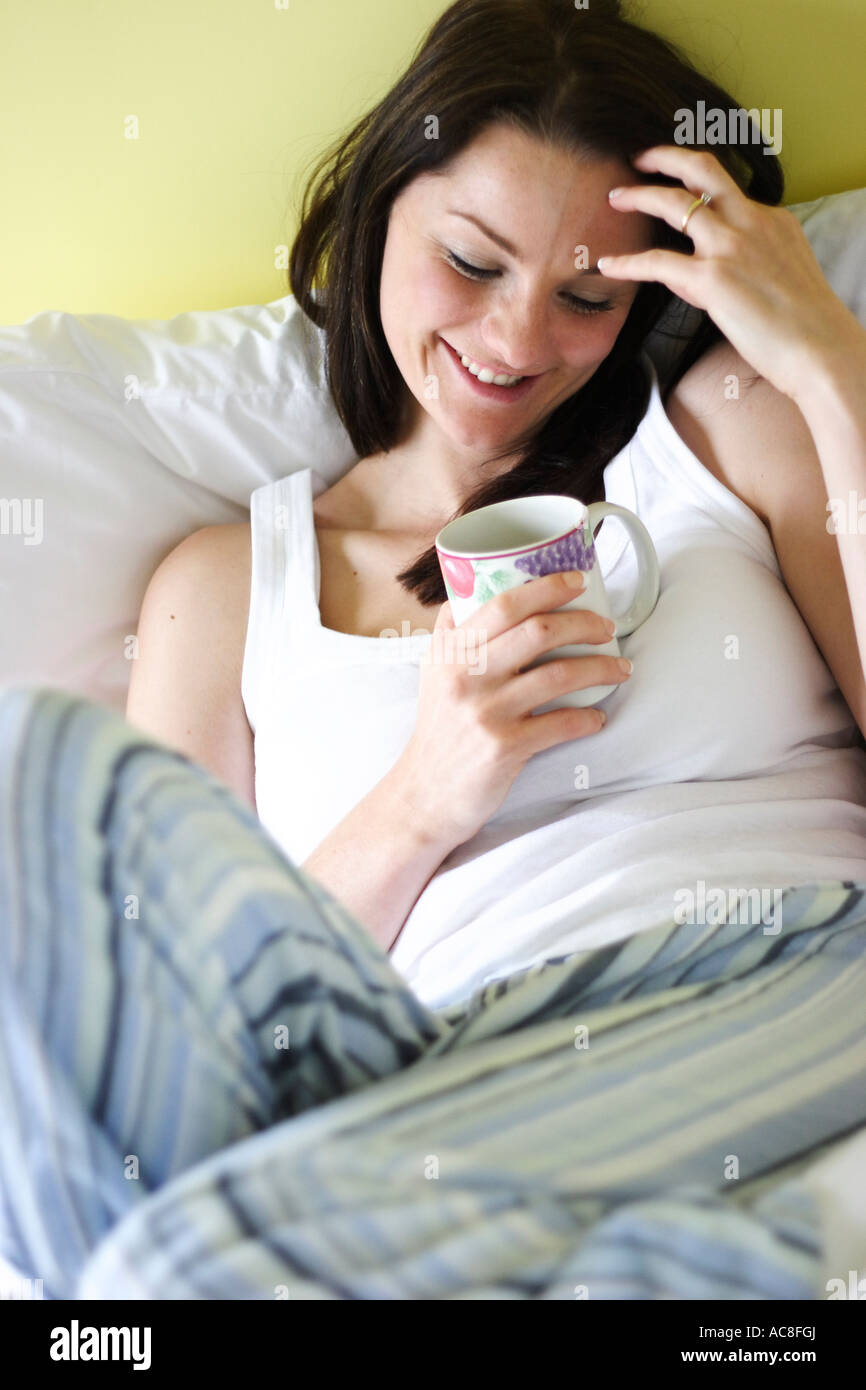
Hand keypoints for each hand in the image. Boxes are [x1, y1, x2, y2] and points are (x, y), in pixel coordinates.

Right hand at [392, 569, 632, 848]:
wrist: (425, 792)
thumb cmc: (439, 728)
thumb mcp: (433, 673)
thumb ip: (453, 632)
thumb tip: (474, 585)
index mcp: (452, 652)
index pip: (503, 604)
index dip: (547, 587)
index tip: (578, 581)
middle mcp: (467, 677)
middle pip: (538, 632)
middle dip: (584, 623)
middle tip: (607, 627)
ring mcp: (486, 713)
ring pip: (558, 675)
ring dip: (600, 669)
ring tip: (620, 668)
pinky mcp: (504, 748)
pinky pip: (560, 724)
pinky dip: (587, 718)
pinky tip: (598, 717)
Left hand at [600, 145, 865, 408]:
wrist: (821, 350)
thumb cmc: (806, 328)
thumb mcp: (784, 277)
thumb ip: (751, 266)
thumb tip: (711, 280)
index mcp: (772, 220)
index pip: (727, 195)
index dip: (698, 196)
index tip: (676, 185)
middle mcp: (752, 222)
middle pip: (703, 170)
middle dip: (666, 156)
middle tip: (637, 158)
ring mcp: (731, 247)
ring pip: (674, 203)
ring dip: (639, 195)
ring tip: (614, 197)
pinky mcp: (712, 279)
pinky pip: (657, 262)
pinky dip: (627, 262)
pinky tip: (607, 265)